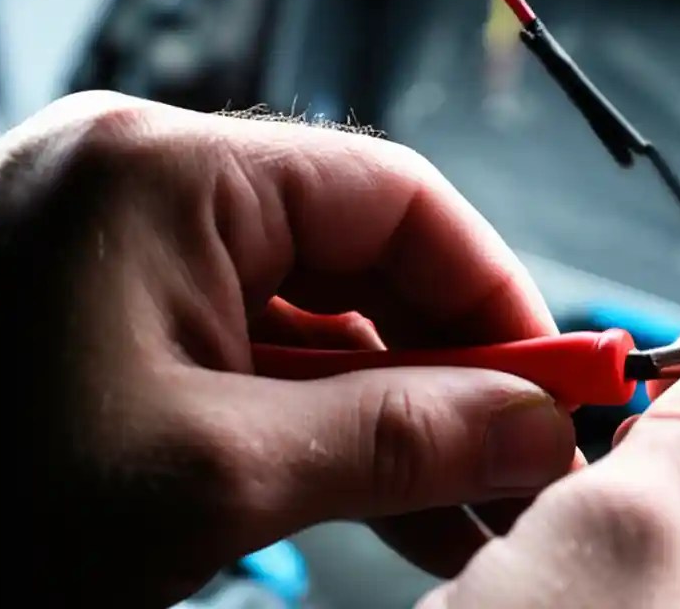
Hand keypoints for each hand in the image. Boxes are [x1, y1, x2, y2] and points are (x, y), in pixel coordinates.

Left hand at [0, 92, 580, 604]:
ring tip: (479, 504)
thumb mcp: (217, 476)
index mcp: (163, 175)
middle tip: (531, 456)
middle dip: (456, 367)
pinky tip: (401, 504)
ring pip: (322, 326)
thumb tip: (538, 427)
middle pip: (366, 260)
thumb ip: (403, 438)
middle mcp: (148, 194)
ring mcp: (129, 261)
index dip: (497, 287)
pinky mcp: (117, 328)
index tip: (561, 377)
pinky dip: (332, 434)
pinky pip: (262, 365)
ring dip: (402, 416)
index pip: (395, 196)